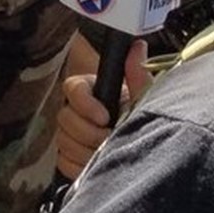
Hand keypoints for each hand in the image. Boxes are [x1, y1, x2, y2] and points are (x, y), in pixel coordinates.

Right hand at [54, 38, 150, 178]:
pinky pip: (64, 161)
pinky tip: (99, 165)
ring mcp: (70, 135)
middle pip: (65, 118)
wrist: (149, 152)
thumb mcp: (144, 98)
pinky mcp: (69, 158)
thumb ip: (138, 74)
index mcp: (92, 92)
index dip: (85, 104)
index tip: (105, 117)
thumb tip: (137, 46)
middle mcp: (77, 111)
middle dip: (88, 132)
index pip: (72, 89)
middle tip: (110, 139)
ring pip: (64, 141)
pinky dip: (82, 166)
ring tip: (109, 153)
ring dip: (87, 151)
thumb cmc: (145, 121)